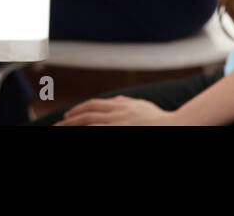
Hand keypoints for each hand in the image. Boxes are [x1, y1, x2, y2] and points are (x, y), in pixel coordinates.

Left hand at [54, 96, 176, 125]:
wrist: (177, 124)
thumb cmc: (161, 118)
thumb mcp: (141, 105)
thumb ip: (126, 102)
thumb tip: (116, 100)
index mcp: (120, 105)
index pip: (93, 106)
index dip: (78, 110)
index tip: (66, 116)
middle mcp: (116, 113)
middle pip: (86, 115)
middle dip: (69, 121)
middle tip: (56, 126)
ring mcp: (118, 124)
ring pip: (90, 124)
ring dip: (73, 128)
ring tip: (59, 131)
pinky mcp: (120, 131)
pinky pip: (99, 130)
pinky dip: (88, 132)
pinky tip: (78, 134)